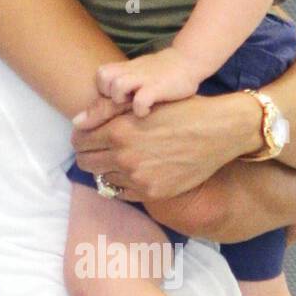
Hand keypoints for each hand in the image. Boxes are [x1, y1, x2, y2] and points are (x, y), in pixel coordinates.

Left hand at [70, 92, 248, 201]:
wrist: (218, 131)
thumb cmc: (180, 110)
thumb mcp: (141, 102)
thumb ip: (105, 111)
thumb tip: (76, 122)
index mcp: (118, 132)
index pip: (79, 140)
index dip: (80, 136)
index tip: (87, 134)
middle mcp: (125, 158)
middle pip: (86, 162)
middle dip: (88, 153)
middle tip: (98, 147)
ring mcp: (138, 179)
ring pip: (103, 178)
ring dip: (105, 168)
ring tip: (119, 157)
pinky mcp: (152, 193)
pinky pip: (122, 192)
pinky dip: (121, 182)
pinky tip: (131, 170)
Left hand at [95, 46, 205, 116]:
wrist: (187, 62)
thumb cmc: (159, 73)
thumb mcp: (137, 73)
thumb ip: (118, 82)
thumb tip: (95, 107)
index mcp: (125, 69)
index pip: (100, 73)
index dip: (103, 87)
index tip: (115, 97)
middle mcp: (132, 72)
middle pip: (103, 77)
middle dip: (108, 93)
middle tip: (122, 101)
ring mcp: (145, 78)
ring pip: (118, 85)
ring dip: (121, 98)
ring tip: (132, 105)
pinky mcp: (158, 88)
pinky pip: (141, 99)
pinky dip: (140, 109)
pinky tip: (146, 111)